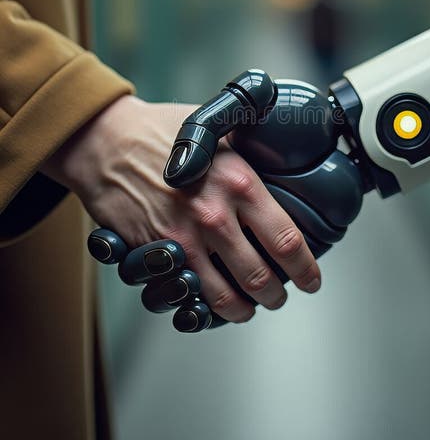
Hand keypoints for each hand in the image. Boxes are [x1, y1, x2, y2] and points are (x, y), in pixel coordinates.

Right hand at [42, 95, 320, 323]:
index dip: (306, 269)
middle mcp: (215, 215)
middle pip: (261, 277)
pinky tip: (211, 302)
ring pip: (225, 296)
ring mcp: (183, 238)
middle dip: (276, 295)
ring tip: (249, 307)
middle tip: (280, 296)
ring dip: (243, 309)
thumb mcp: (218, 130)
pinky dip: (204, 306)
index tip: (311, 279)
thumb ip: (250, 152)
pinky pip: (188, 293)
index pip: (287, 240)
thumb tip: (286, 156)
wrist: (107, 142)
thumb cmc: (163, 132)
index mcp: (240, 182)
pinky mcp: (156, 253)